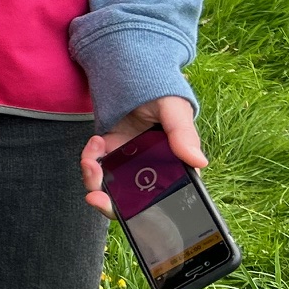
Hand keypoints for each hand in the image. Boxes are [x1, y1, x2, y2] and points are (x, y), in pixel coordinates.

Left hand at [80, 95, 203, 217]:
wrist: (134, 75)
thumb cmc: (162, 94)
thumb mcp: (175, 110)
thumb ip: (184, 134)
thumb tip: (198, 161)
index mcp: (174, 168)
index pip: (166, 199)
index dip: (150, 213)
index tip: (130, 213)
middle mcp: (151, 170)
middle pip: (133, 202)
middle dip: (111, 205)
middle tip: (96, 198)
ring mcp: (129, 162)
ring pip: (110, 186)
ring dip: (95, 180)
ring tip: (91, 161)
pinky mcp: (110, 151)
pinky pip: (96, 164)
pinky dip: (90, 158)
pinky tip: (96, 141)